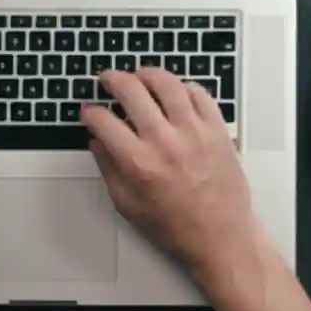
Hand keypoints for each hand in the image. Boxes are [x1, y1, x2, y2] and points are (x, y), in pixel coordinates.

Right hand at [82, 68, 259, 290]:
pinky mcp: (217, 130)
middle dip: (113, 80)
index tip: (90, 111)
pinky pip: (200, 94)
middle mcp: (165, 142)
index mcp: (139, 163)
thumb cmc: (177, 227)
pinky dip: (184, 87)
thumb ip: (109, 169)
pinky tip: (175, 93)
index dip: (90, 112)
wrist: (220, 236)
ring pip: (167, 83)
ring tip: (140, 76)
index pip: (103, 121)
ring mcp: (194, 132)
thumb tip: (97, 142)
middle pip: (132, 90)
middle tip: (109, 79)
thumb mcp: (128, 205)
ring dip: (148, 74)